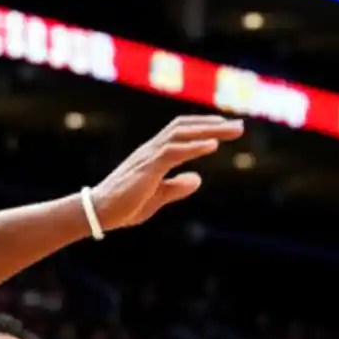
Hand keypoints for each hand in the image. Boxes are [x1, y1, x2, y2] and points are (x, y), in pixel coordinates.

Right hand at [90, 115, 244, 231]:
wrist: (97, 213)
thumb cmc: (124, 205)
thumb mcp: (157, 197)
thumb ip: (176, 187)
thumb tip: (197, 179)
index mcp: (154, 154)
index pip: (181, 131)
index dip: (203, 126)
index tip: (226, 126)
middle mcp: (152, 149)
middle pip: (185, 128)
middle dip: (214, 125)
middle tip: (240, 126)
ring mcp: (148, 156)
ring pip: (181, 134)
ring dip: (209, 131)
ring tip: (233, 130)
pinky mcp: (147, 168)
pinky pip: (173, 152)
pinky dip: (194, 147)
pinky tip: (213, 145)